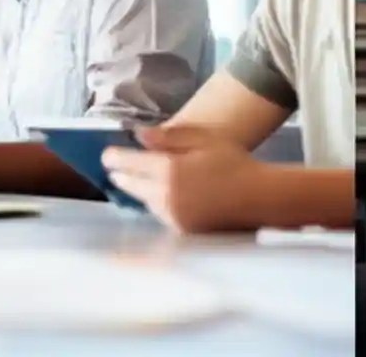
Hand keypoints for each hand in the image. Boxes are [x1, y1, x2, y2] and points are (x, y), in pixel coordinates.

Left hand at [102, 124, 266, 232]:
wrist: (258, 198)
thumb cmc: (234, 162)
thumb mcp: (204, 139)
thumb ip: (169, 136)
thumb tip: (138, 135)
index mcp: (169, 169)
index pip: (128, 163)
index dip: (114, 157)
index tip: (106, 154)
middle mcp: (165, 195)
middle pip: (129, 185)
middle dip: (121, 174)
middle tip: (115, 165)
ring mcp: (171, 216)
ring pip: (143, 200)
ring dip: (139, 188)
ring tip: (138, 177)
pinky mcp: (180, 230)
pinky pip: (158, 212)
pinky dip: (155, 201)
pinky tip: (162, 193)